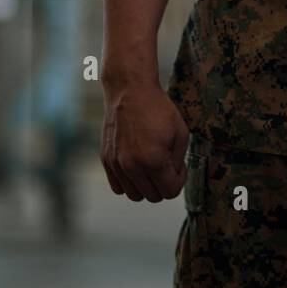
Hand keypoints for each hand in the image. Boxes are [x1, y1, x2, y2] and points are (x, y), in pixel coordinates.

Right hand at [100, 75, 189, 202]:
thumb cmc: (158, 109)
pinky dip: (129, 183)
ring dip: (147, 186)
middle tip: (167, 165)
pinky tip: (137, 166)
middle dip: (164, 184)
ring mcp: (116, 164)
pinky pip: (118, 187)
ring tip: (152, 166)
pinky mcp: (106, 160)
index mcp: (154, 160)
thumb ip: (178, 162)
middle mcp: (132, 166)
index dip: (179, 181)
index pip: (170, 192)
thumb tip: (173, 178)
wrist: (130, 90)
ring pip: (135, 196)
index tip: (179, 167)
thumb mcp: (181, 133)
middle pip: (153, 197)